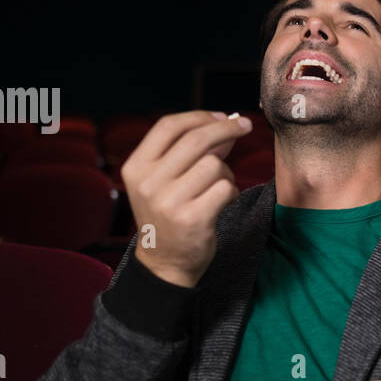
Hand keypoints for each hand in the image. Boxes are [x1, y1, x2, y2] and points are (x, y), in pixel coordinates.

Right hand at [119, 110, 249, 287]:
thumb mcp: (165, 181)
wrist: (164, 264)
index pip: (169, 126)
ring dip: (226, 173)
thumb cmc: (169, 216)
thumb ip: (189, 152)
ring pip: (214, 165)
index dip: (199, 116)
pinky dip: (231, 193)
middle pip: (196, 139)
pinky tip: (221, 203)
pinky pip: (226, 188)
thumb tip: (225, 123)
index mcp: (136, 167)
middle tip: (244, 126)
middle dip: (226, 128)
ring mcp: (169, 201)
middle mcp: (148, 182)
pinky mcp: (192, 218)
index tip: (222, 116)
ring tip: (217, 189)